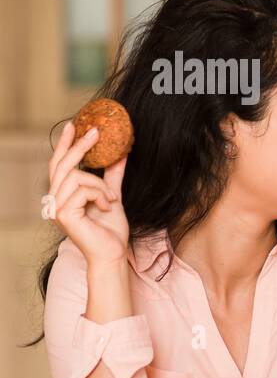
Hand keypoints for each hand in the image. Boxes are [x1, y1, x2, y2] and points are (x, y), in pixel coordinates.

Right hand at [45, 121, 129, 267]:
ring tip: (110, 200)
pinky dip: (100, 195)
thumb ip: (112, 176)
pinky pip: (83, 190)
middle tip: (97, 131)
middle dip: (81, 146)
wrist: (114, 252)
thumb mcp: (112, 196)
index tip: (74, 125)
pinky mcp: (63, 214)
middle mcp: (55, 200)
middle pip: (63, 165)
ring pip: (77, 176)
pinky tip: (106, 208)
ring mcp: (56, 208)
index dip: (65, 144)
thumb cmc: (111, 229)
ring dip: (100, 186)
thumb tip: (121, 153)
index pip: (59, 165)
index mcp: (63, 195)